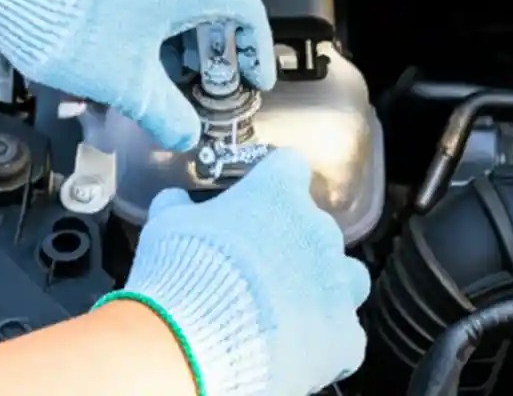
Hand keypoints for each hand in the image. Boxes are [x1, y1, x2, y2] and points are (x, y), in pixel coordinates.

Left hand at [0, 0, 275, 149]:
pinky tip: (136, 66)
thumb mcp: (128, 86)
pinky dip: (155, 36)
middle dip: (217, 55)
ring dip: (184, 47)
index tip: (255, 78)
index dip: (257, 51)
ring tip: (172, 84)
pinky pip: (147, 3)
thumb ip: (165, 115)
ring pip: (177, 7)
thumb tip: (184, 134)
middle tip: (214, 88)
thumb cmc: (68, 26)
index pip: (245, 11)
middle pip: (214, 10)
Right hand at [112, 150, 370, 395]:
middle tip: (256, 270)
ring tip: (287, 308)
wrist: (198, 341)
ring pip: (346, 277)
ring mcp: (337, 283)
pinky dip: (323, 338)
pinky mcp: (344, 334)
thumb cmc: (182, 271)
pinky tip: (292, 346)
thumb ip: (178, 207)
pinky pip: (342, 334)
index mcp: (278, 193)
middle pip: (316, 228)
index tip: (257, 200)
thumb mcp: (166, 226)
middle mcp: (318, 230)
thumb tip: (175, 199)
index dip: (272, 183)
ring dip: (323, 287)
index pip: (289, 167)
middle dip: (290, 246)